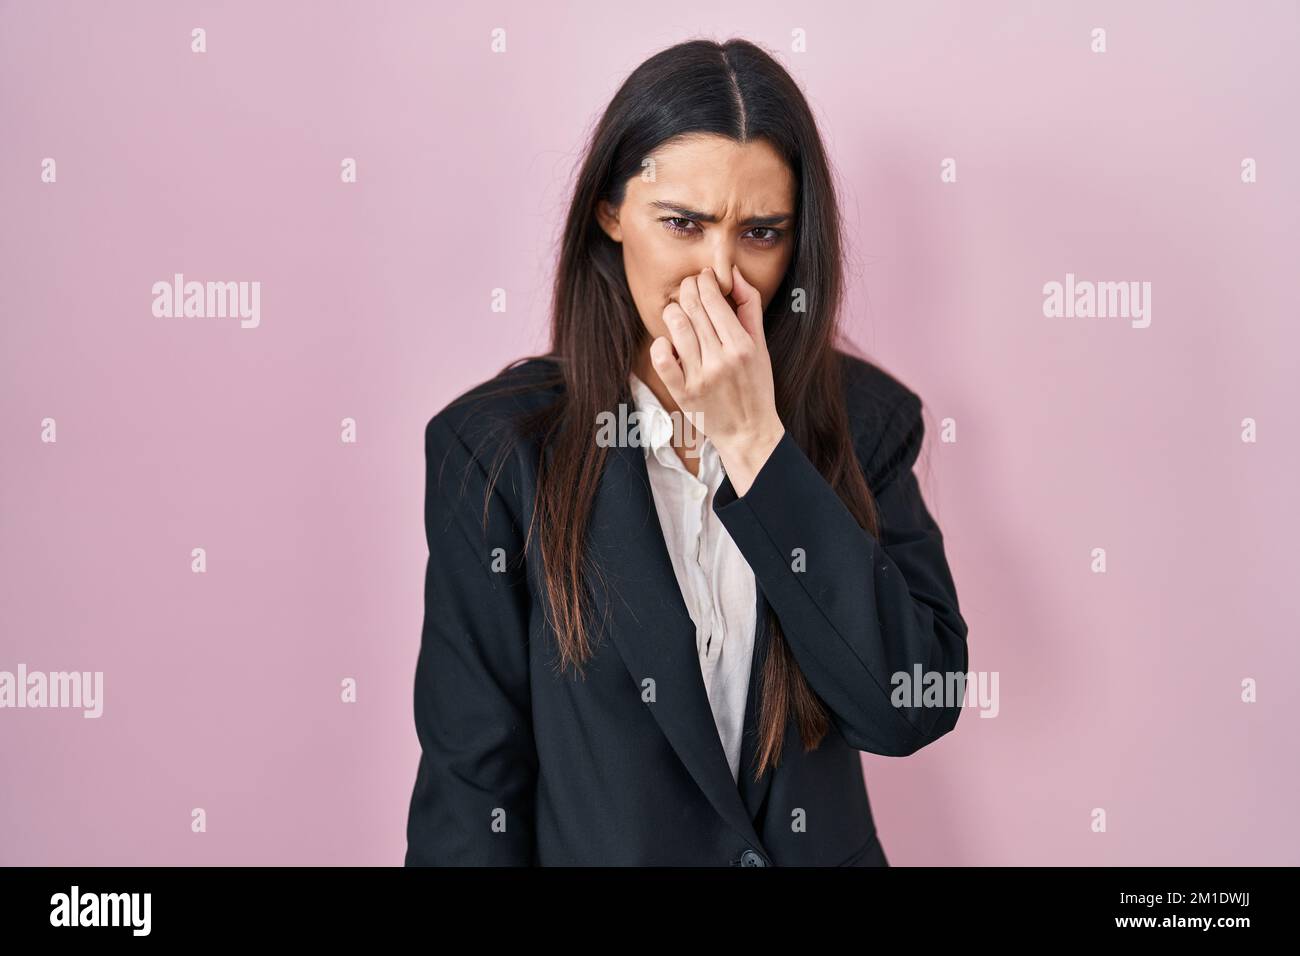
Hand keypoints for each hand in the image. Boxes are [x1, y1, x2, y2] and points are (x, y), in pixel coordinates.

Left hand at [650, 264, 785, 495]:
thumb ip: (750, 308)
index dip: (704, 281)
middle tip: (688, 286)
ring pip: (676, 327)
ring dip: (673, 310)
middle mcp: (720, 360)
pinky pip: (661, 359)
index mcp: (742, 346)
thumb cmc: (755, 386)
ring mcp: (699, 378)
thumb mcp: (761, 346)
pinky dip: (660, 344)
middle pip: (693, 308)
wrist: (748, 432)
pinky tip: (668, 341)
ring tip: (678, 310)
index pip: (714, 300)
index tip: (703, 278)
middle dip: (687, 289)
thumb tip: (735, 275)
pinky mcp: (682, 393)